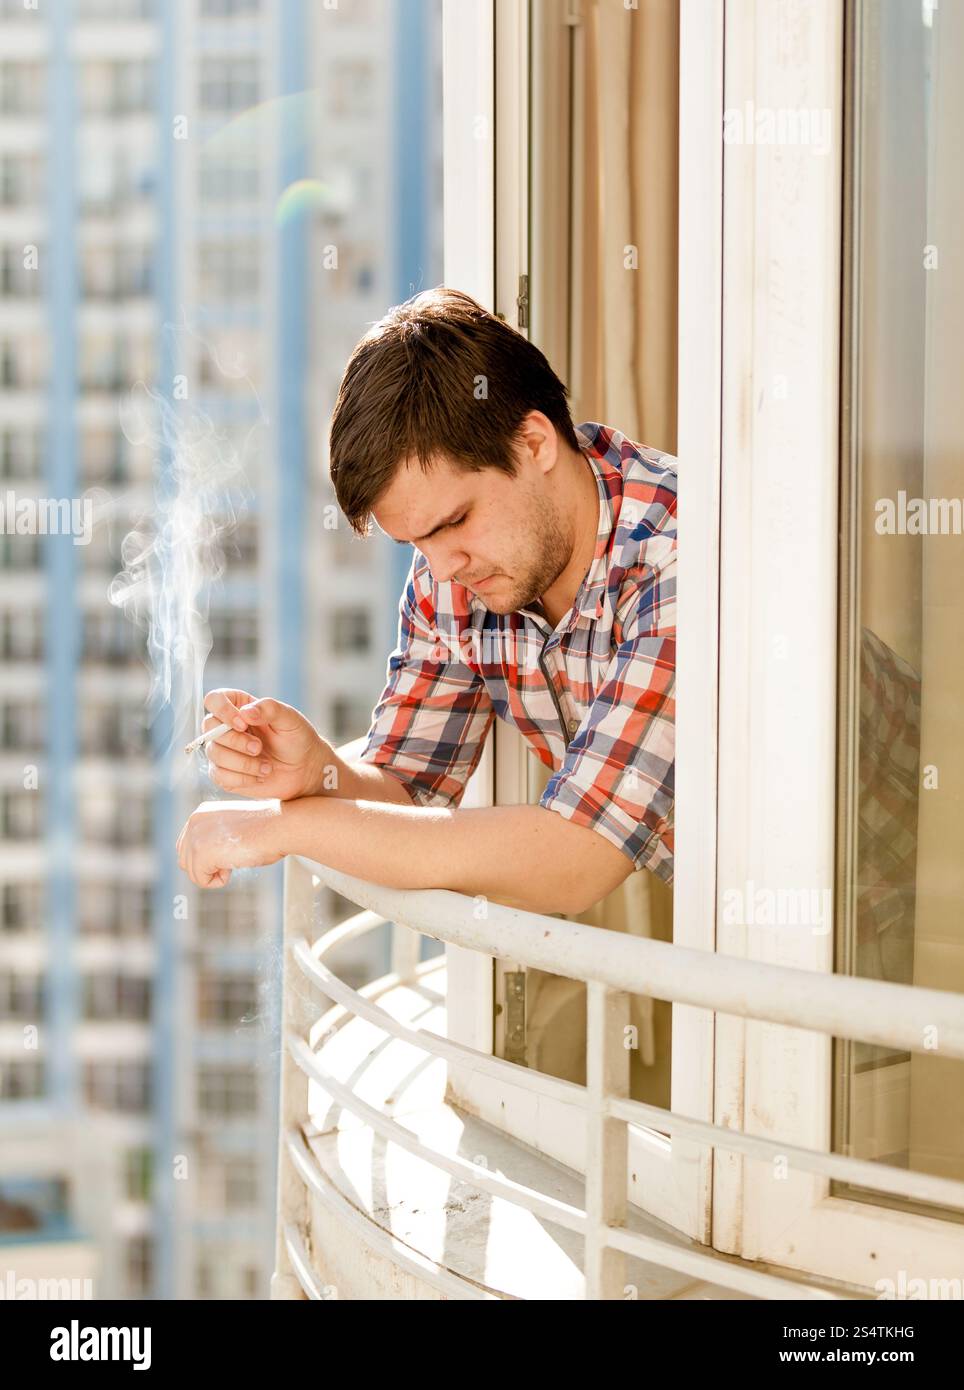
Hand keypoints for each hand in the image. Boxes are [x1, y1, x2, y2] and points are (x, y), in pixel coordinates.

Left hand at [175, 799, 284, 887]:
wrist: (280, 825)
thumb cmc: (267, 829)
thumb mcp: (233, 829)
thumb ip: (215, 839)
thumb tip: (208, 861)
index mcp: (201, 813)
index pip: (187, 847)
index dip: (209, 857)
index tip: (231, 850)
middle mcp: (194, 821)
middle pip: (185, 860)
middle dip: (208, 866)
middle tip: (233, 857)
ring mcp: (196, 836)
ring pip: (192, 872)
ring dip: (214, 873)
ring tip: (235, 859)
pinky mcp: (202, 852)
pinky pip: (201, 880)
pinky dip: (219, 881)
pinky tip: (234, 865)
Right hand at [198, 688, 331, 799]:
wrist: (304, 769)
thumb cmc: (297, 738)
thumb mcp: (290, 719)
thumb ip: (269, 709)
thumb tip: (245, 713)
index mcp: (240, 706)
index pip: (214, 700)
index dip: (223, 711)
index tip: (243, 724)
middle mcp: (226, 727)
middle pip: (209, 728)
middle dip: (236, 741)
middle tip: (259, 748)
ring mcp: (223, 750)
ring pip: (214, 753)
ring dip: (243, 763)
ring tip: (266, 766)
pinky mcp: (225, 773)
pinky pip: (220, 776)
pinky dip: (242, 778)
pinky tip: (260, 776)